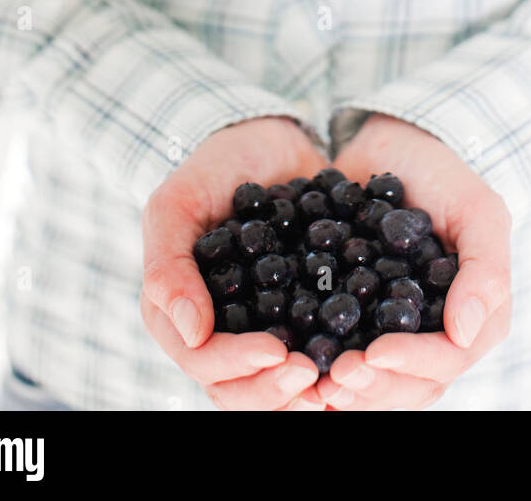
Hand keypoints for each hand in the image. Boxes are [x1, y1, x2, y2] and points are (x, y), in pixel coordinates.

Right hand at [140, 115, 326, 410]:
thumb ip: (169, 264)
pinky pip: (316, 349)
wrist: (268, 139)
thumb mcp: (177, 203)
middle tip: (313, 376)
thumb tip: (192, 333)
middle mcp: (220, 330)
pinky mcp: (303, 313)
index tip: (278, 351)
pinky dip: (335, 363)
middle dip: (274, 390)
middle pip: (240, 389)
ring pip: (276, 381)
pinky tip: (362, 360)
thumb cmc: (213, 167)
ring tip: (338, 382)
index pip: (203, 360)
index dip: (238, 365)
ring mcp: (262, 325)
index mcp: (180, 313)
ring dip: (304, 392)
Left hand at [315, 114, 511, 411]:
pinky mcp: (357, 319)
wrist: (393, 144)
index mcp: (473, 318)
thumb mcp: (478, 209)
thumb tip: (465, 333)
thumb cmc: (444, 174)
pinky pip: (343, 353)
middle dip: (372, 387)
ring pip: (376, 383)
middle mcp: (435, 334)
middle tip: (334, 378)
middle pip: (408, 385)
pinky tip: (296, 365)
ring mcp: (394, 331)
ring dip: (348, 389)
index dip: (410, 364)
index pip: (446, 359)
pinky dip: (323, 366)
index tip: (372, 354)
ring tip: (315, 384)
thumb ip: (486, 270)